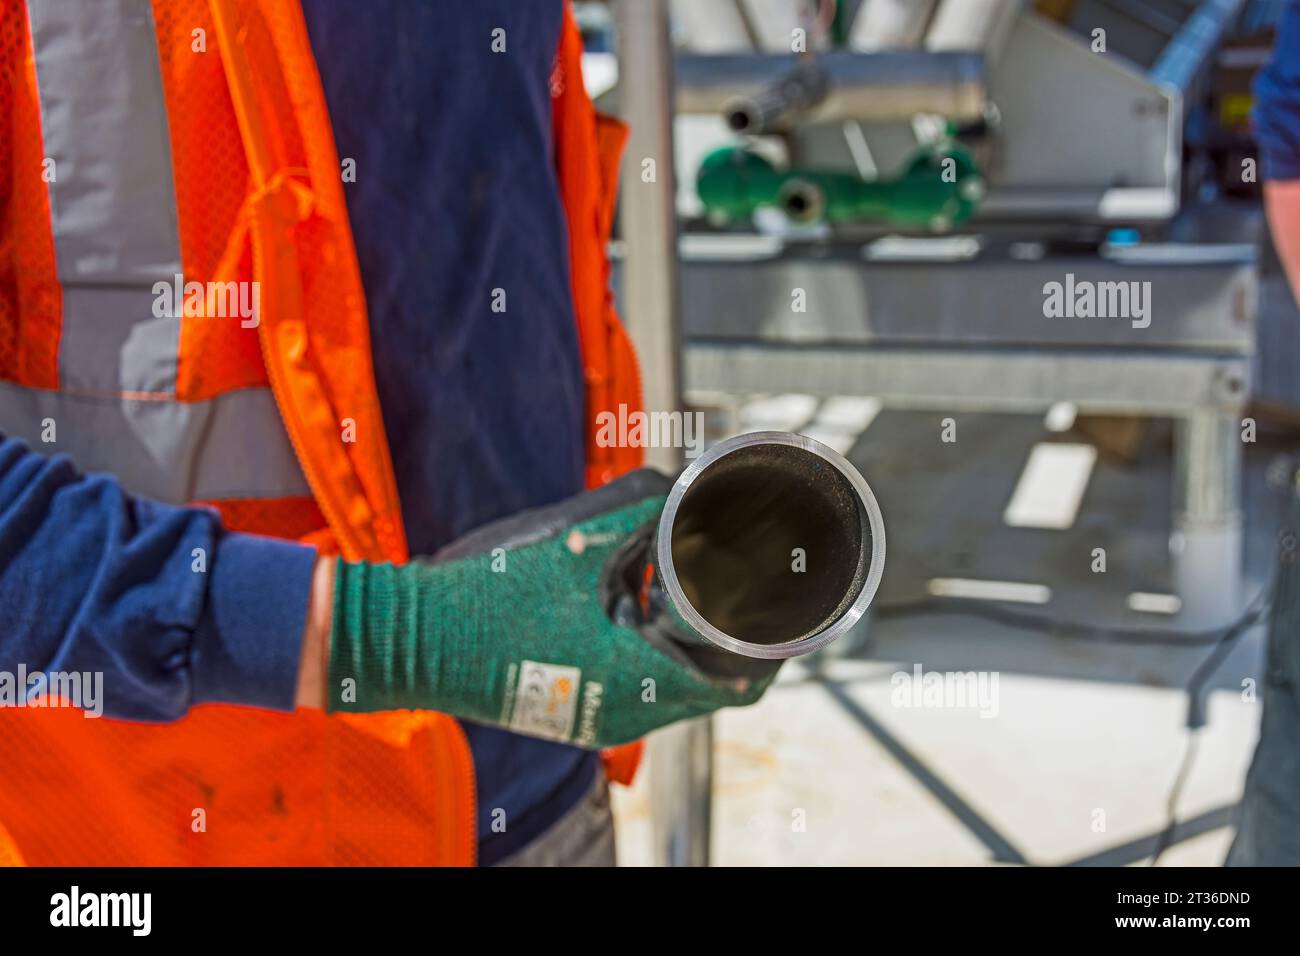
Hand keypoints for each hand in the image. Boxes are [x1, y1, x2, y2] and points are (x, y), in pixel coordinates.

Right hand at [317, 471, 777, 747]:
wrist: (408, 639)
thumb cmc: (486, 596)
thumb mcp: (576, 544)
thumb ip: (644, 511)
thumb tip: (693, 483)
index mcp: (638, 682)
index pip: (741, 678)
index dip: (775, 642)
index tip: (788, 601)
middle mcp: (627, 714)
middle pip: (714, 684)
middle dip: (734, 633)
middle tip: (743, 582)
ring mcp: (598, 719)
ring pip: (676, 686)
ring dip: (691, 641)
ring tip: (686, 584)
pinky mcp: (575, 711)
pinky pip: (639, 686)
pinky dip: (655, 648)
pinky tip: (638, 601)